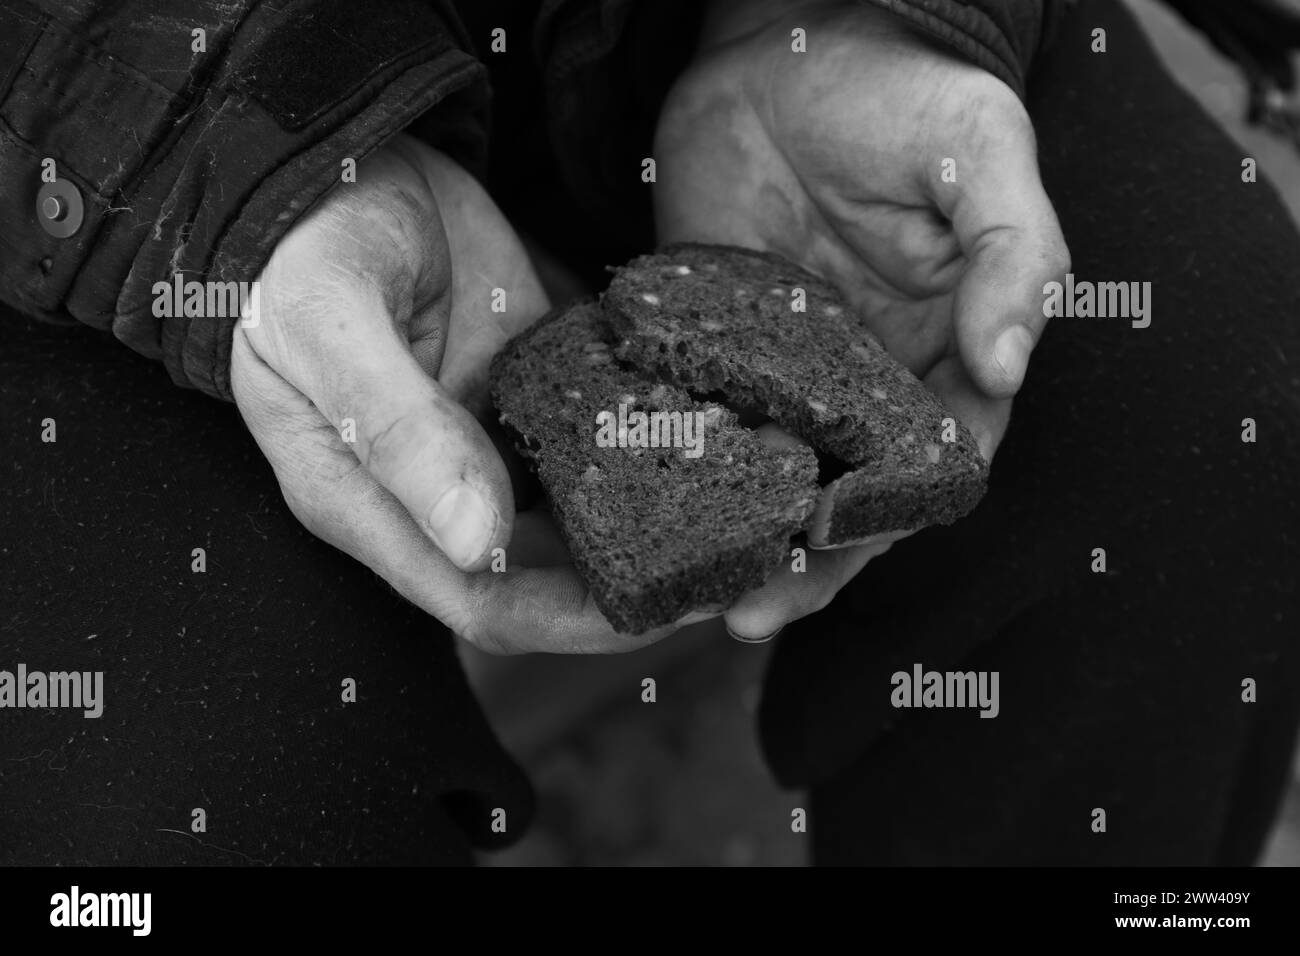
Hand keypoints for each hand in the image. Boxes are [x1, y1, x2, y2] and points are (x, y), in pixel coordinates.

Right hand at [232, 136, 703, 652]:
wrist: (333, 169)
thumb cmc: (302, 246)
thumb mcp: (329, 324)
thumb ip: (397, 430)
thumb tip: (473, 541)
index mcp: (372, 506)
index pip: (483, 602)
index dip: (573, 621)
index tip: (663, 609)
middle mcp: (438, 499)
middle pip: (548, 583)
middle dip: (638, 589)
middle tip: (737, 574)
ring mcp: (490, 452)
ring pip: (585, 523)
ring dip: (660, 531)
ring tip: (748, 523)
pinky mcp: (532, 403)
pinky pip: (600, 448)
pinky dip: (655, 456)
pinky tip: (719, 450)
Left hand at [654, 0, 1069, 638]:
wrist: (794, 41)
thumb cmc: (907, 95)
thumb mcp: (983, 154)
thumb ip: (1014, 254)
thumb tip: (1010, 366)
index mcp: (943, 358)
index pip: (932, 467)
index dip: (892, 524)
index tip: (837, 558)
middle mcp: (863, 383)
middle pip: (841, 498)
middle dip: (801, 562)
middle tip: (744, 612)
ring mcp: (782, 370)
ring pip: (763, 475)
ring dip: (729, 534)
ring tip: (684, 589)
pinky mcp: (710, 342)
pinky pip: (692, 414)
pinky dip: (670, 463)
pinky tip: (633, 501)